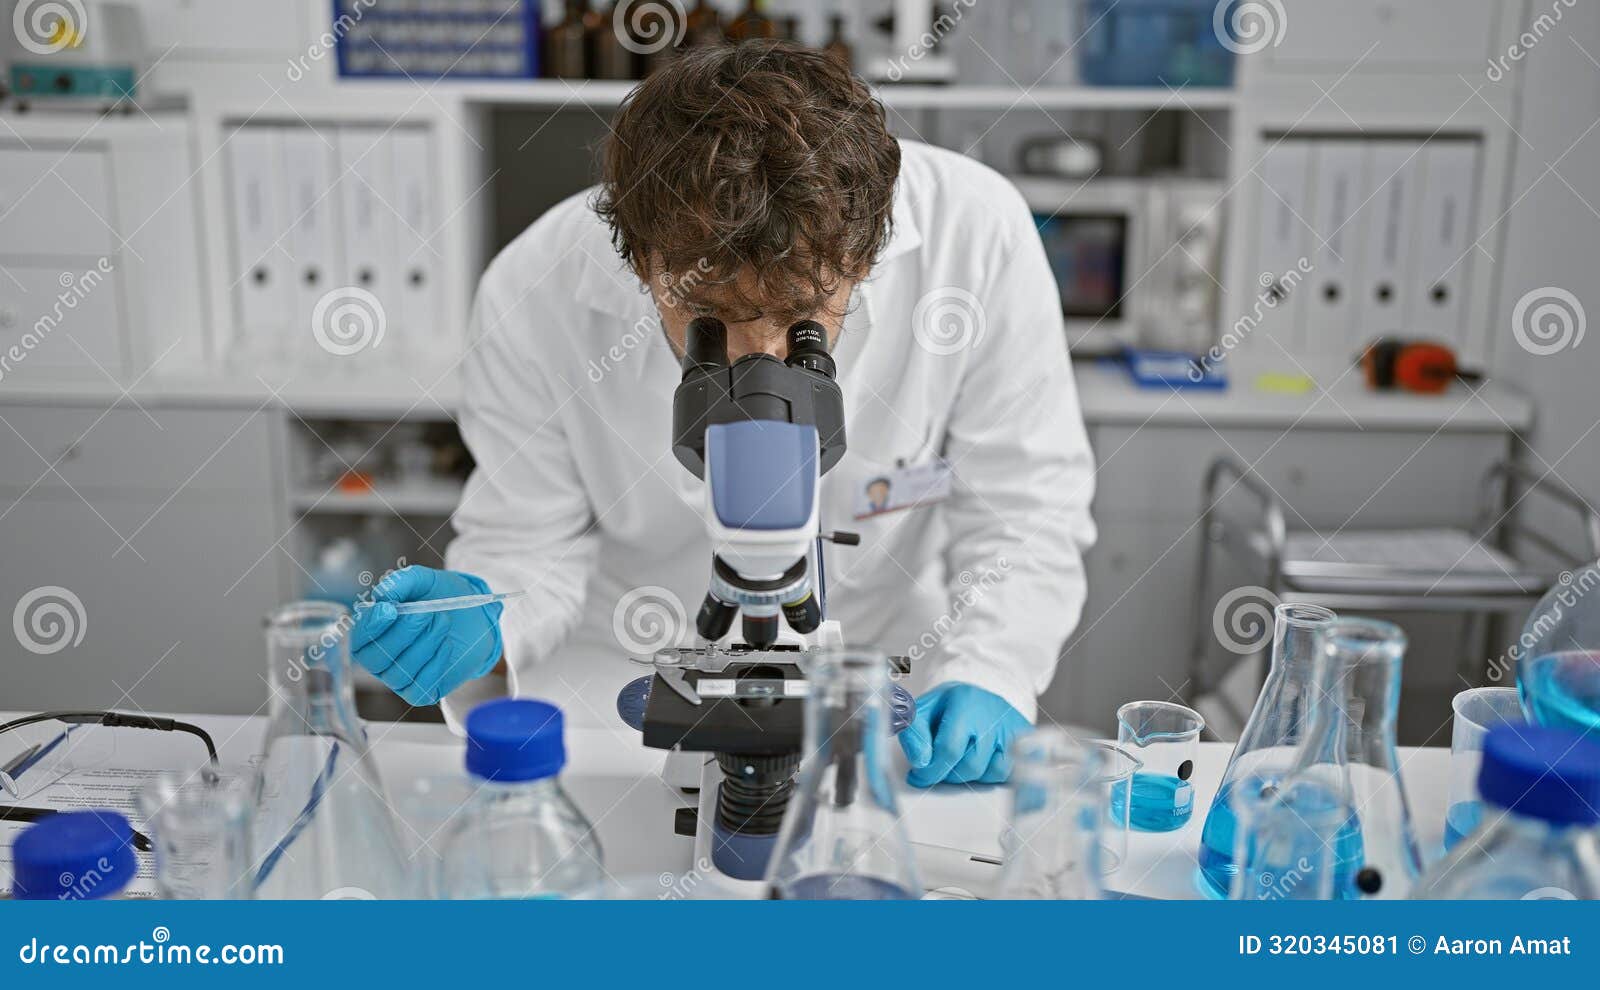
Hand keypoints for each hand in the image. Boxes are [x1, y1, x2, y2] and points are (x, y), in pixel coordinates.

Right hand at [350, 566, 505, 706]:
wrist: (475, 616)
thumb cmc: (441, 598)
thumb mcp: (424, 581)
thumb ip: (402, 581)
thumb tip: (383, 595)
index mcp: (371, 634)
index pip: (356, 640)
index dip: (370, 627)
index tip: (389, 609)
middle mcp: (380, 660)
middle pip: (377, 658)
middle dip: (404, 633)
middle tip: (427, 613)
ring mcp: (399, 679)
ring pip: (401, 671)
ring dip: (425, 643)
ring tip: (442, 622)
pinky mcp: (422, 692)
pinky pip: (420, 687)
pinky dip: (435, 663)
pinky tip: (445, 645)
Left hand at [898, 682, 1029, 786]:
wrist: (976, 695)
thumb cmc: (945, 709)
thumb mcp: (921, 713)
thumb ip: (913, 736)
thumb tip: (921, 763)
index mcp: (964, 701)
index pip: (949, 749)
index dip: (931, 771)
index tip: (920, 776)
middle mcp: (993, 713)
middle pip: (972, 766)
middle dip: (950, 774)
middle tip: (940, 766)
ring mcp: (1012, 726)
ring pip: (993, 772)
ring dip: (972, 775)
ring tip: (961, 760)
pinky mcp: (1024, 738)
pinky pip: (1010, 771)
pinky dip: (992, 773)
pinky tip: (980, 761)